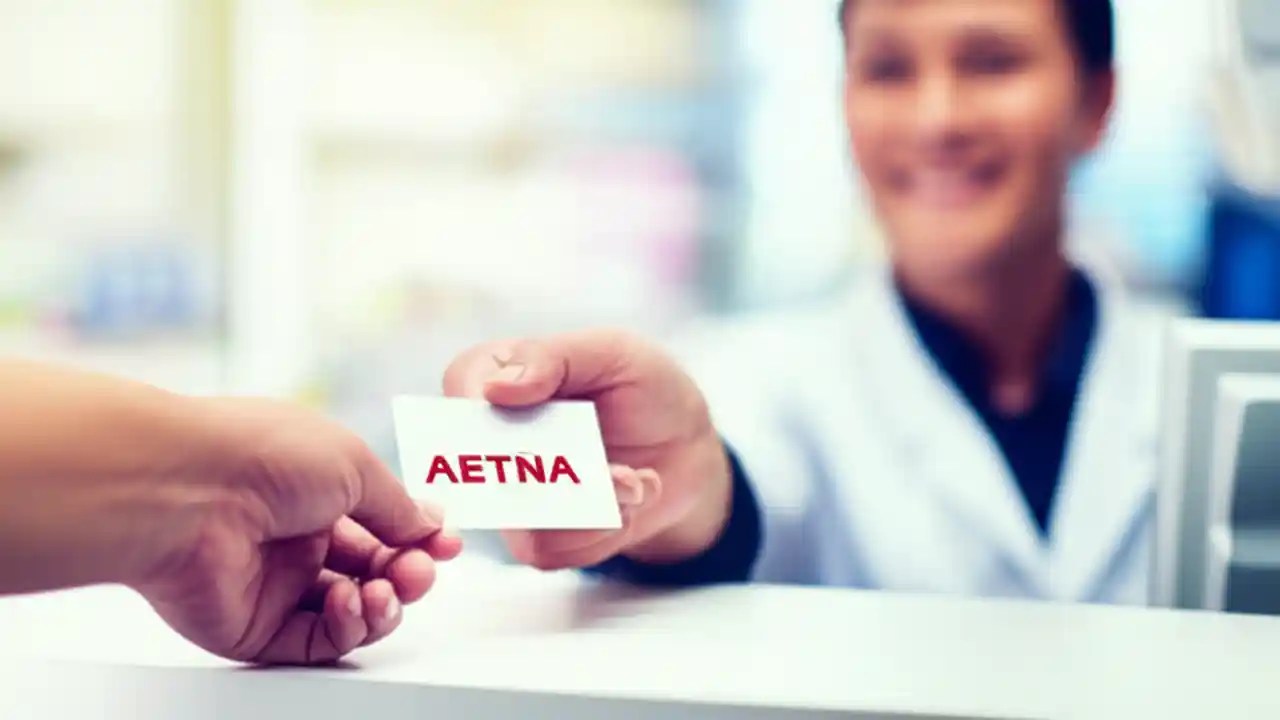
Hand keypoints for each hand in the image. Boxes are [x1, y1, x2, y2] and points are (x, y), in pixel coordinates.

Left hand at [131, 399, 462, 665]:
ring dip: (382, 605)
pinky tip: (352, 602)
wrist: (185, 490)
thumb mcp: (354, 464)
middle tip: (420, 571)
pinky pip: (315, 640)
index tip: (445, 543)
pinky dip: (347, 629)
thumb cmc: (263, 455)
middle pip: (370, 571)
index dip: (416, 536)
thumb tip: (429, 523)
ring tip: (385, 591)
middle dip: (407, 573)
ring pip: (349, 612)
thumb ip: (397, 504)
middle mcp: (293, 536)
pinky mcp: (253, 626)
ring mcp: (274, 583)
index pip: (378, 524)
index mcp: (314, 489)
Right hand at [442, 330, 731, 569]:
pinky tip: (634, 498)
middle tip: (616, 469)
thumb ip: (551, 359)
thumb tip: (494, 388)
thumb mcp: (612, 353)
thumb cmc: (645, 389)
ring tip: (635, 480)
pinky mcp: (538, 541)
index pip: (462, 383)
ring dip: (596, 500)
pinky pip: (553, 548)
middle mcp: (493, 440)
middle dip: (559, 466)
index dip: (486, 400)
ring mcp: (510, 495)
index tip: (541, 405)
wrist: (687, 452)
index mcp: (498, 377)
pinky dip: (607, 525)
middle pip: (483, 459)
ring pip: (523, 513)